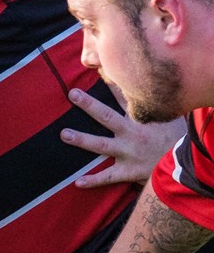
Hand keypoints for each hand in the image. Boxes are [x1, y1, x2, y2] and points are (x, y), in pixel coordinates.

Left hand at [63, 88, 182, 186]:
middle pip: (106, 116)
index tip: (97, 69)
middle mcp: (132, 134)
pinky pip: (107, 177)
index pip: (124, 98)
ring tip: (64, 133)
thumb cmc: (177, 140)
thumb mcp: (169, 119)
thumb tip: (153, 92)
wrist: (187, 164)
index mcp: (141, 120)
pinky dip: (93, 180)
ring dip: (81, 139)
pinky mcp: (128, 171)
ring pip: (100, 144)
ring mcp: (128, 152)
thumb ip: (157, 108)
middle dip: (89, 105)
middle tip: (72, 94)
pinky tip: (77, 182)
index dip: (111, 84)